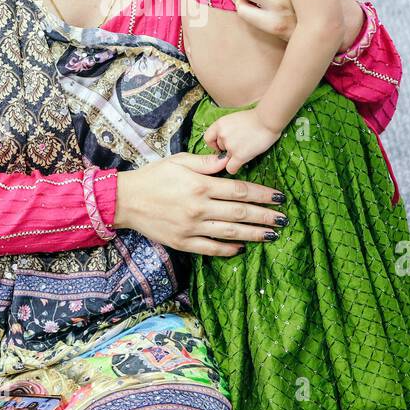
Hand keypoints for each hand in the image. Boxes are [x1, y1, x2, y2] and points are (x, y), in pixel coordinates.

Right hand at [113, 152, 286, 255]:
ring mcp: (192, 227)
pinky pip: (211, 248)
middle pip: (240, 213)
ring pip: (230, 232)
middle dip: (265, 216)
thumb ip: (205, 163)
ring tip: (271, 235)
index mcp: (200, 185)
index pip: (239, 190)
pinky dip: (228, 249)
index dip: (262, 194)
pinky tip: (242, 247)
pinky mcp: (183, 242)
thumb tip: (228, 160)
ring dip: (254, 234)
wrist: (126, 200)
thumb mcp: (179, 160)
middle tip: (283, 219)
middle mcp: (199, 207)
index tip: (279, 197)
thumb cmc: (153, 176)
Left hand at [201, 109, 281, 174]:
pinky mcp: (239, 155)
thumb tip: (227, 138)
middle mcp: (222, 135)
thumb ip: (228, 128)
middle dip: (227, 149)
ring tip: (247, 149)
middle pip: (219, 149)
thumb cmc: (257, 117)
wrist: (268, 119)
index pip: (208, 138)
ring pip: (226, 159)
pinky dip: (234, 168)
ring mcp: (230, 146)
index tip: (221, 145)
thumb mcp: (236, 118)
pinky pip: (230, 168)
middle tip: (240, 146)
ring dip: (233, 156)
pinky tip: (240, 164)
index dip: (214, 144)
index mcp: (220, 123)